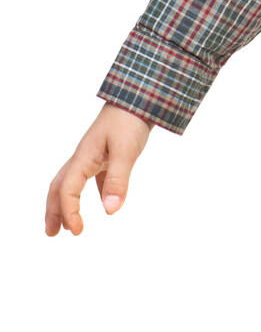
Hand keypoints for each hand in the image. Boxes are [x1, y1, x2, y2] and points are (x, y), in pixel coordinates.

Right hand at [45, 103, 153, 235]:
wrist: (138, 97)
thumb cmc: (129, 120)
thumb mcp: (126, 151)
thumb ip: (118, 180)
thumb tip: (111, 211)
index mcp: (84, 157)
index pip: (67, 190)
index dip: (69, 212)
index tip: (77, 231)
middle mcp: (83, 157)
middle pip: (59, 187)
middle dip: (53, 210)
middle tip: (51, 233)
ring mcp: (93, 155)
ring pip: (72, 182)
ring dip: (67, 203)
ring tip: (68, 224)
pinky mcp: (107, 153)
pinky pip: (93, 177)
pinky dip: (92, 193)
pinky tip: (104, 203)